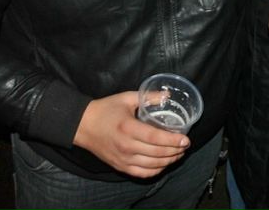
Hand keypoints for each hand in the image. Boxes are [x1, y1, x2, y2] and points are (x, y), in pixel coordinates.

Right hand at [72, 91, 189, 177]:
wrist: (83, 125)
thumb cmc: (105, 109)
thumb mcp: (126, 98)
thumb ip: (148, 97)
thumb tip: (167, 95)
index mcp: (128, 128)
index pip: (155, 138)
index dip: (173, 140)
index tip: (185, 139)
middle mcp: (126, 146)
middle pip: (157, 153)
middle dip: (175, 151)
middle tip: (185, 145)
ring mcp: (123, 159)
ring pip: (152, 165)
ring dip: (169, 161)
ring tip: (178, 153)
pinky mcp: (120, 166)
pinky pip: (142, 173)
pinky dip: (156, 170)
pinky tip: (164, 163)